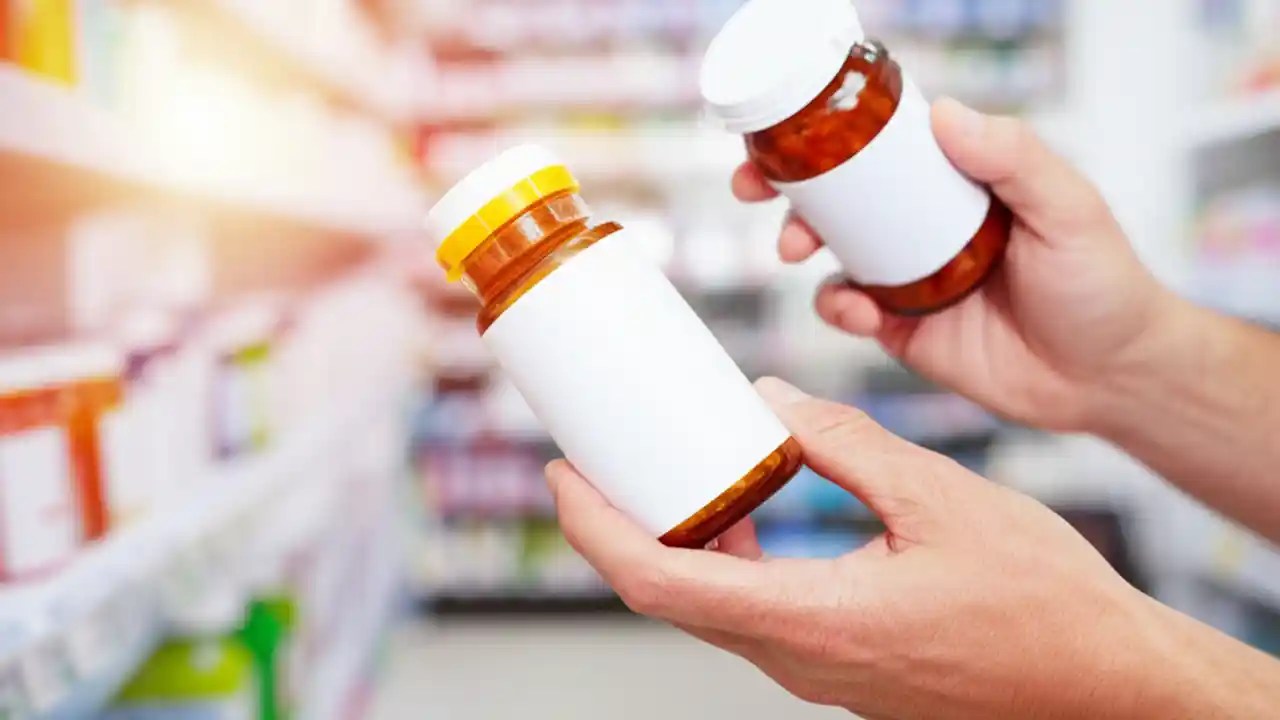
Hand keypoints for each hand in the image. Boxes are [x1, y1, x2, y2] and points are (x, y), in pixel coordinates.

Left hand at [546, 379, 1218, 719]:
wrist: (1105, 685)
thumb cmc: (1043, 603)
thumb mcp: (944, 498)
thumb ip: (849, 444)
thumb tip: (774, 399)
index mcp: (815, 619)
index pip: (660, 581)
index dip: (594, 526)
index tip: (561, 473)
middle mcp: (799, 658)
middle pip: (668, 593)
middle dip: (614, 525)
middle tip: (593, 456)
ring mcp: (816, 669)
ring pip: (708, 603)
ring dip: (670, 538)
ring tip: (659, 468)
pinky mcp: (837, 663)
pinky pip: (752, 611)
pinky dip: (723, 557)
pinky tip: (743, 506)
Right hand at [734, 98, 1178, 432]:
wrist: (1108, 378)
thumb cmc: (1102, 284)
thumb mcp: (1067, 208)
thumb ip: (1013, 158)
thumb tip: (945, 113)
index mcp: (957, 182)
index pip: (883, 145)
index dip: (828, 135)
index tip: (787, 130)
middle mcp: (922, 225)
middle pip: (838, 195)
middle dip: (786, 187)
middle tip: (754, 186)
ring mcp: (907, 277)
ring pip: (830, 251)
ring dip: (798, 242)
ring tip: (796, 251)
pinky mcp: (900, 330)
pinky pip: (847, 311)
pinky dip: (835, 306)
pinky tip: (854, 310)